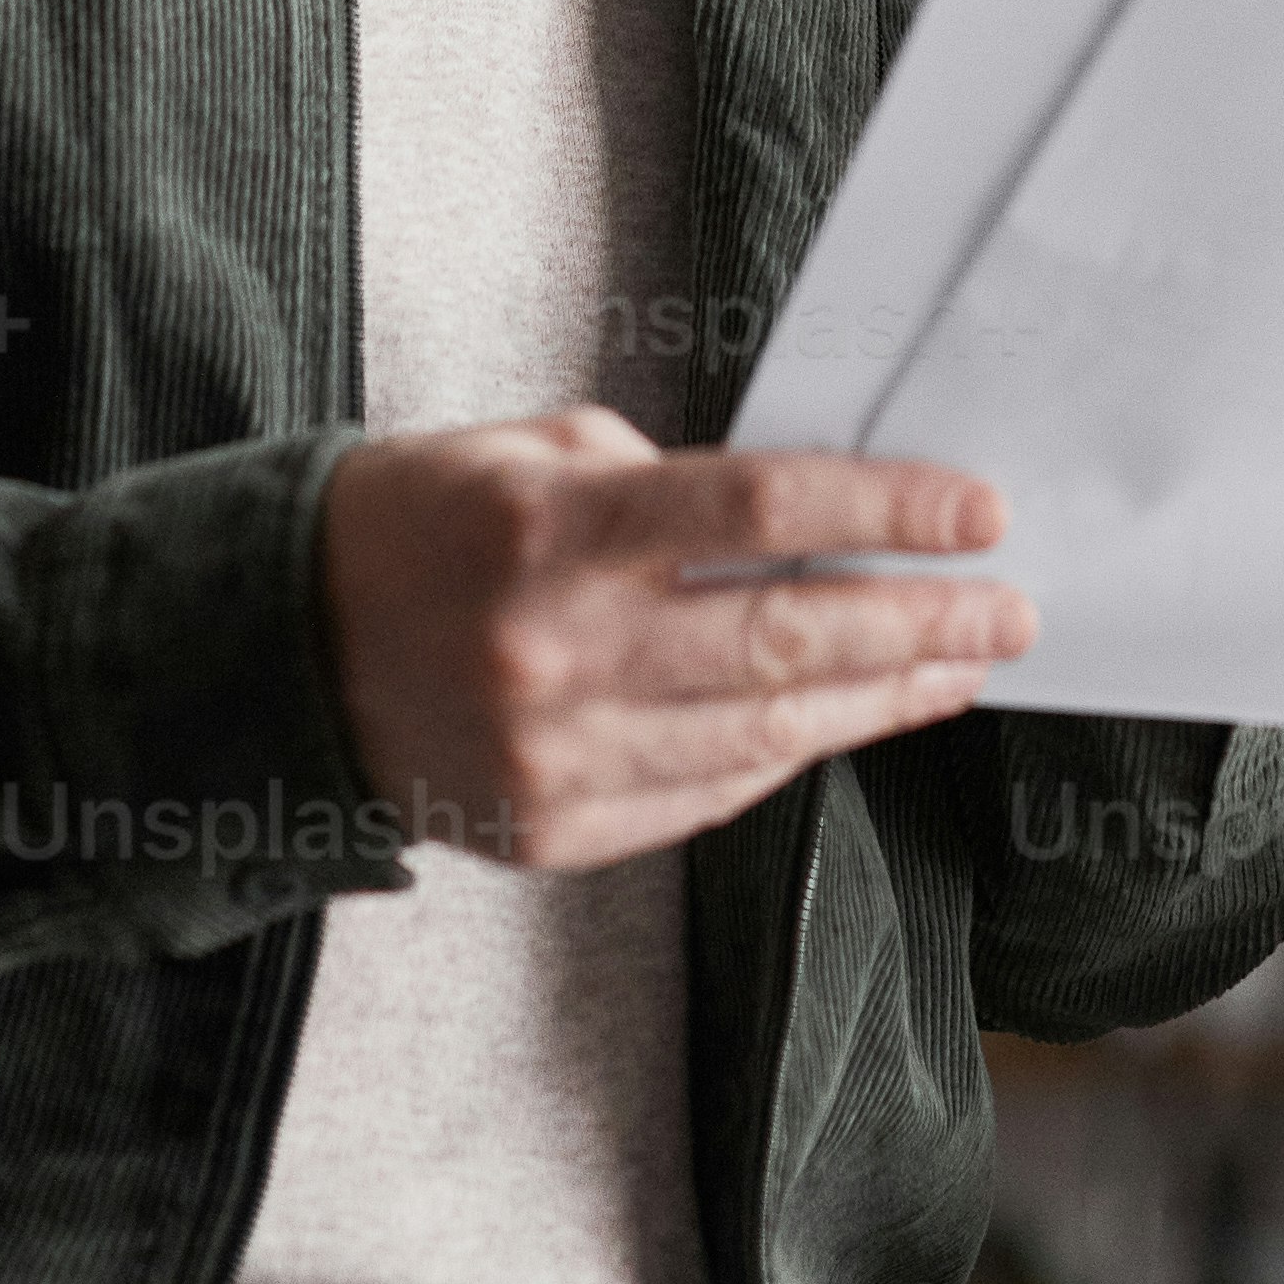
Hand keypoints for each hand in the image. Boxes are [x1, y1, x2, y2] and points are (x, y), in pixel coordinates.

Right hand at [318, 409, 1037, 871]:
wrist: (276, 649)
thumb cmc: (418, 524)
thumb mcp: (533, 452)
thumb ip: (665, 484)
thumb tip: (806, 522)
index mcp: (553, 533)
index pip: (759, 513)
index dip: (885, 510)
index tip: (977, 512)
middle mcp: (557, 653)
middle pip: (785, 639)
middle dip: (918, 622)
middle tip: (1008, 609)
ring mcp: (555, 757)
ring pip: (764, 734)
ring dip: (878, 698)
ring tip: (955, 665)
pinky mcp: (553, 831)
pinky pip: (707, 797)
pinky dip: (791, 755)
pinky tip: (850, 718)